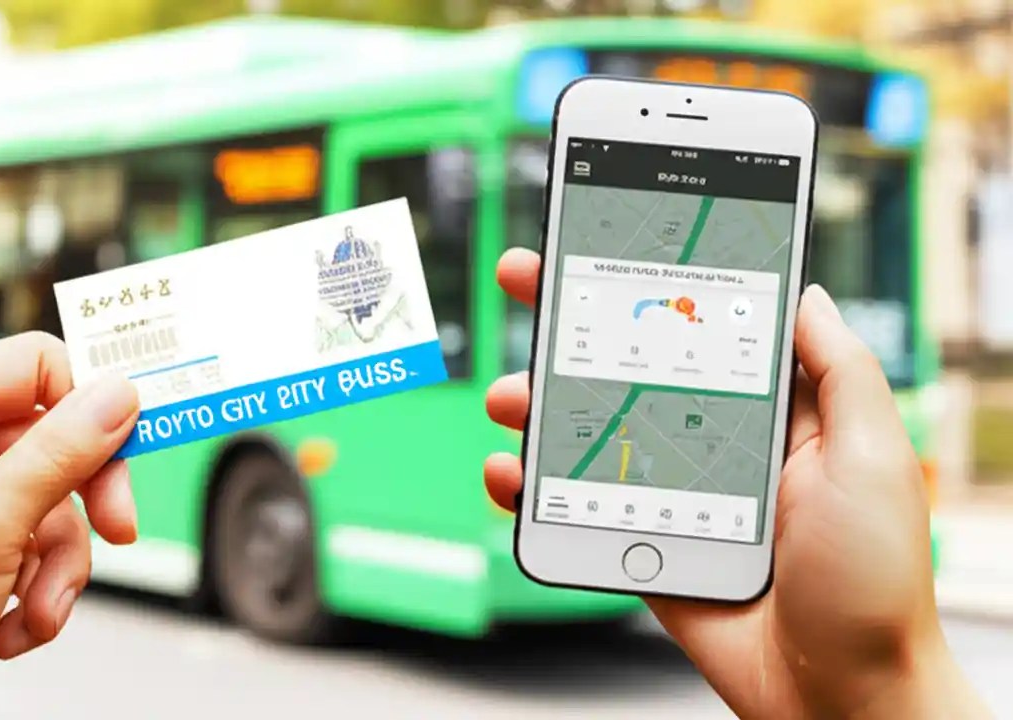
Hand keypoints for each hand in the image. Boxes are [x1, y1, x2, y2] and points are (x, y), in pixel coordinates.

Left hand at [0, 332, 139, 718]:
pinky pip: (32, 549)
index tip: (135, 442)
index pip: (36, 364)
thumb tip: (120, 393)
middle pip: (56, 439)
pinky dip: (36, 591)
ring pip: (53, 504)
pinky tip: (11, 630)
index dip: (89, 400)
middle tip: (119, 530)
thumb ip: (63, 451)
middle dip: (84, 502)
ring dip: (59, 566)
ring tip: (35, 611)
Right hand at [484, 249, 987, 718]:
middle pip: (628, 364)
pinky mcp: (637, 539)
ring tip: (511, 398)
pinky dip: (529, 486)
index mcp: (771, 410)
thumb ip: (839, 371)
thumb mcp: (872, 456)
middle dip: (571, 319)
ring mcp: (668, 490)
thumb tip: (807, 291)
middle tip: (524, 277)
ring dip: (537, 402)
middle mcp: (713, 440)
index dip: (652, 279)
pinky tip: (510, 473)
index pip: (701, 324)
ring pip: (586, 429)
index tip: (607, 235)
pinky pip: (572, 503)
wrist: (837, 691)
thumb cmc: (873, 580)